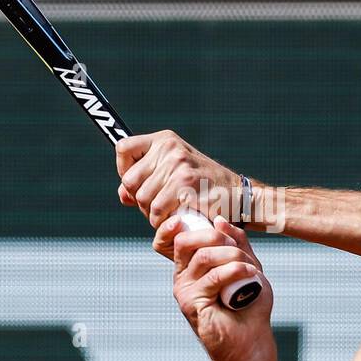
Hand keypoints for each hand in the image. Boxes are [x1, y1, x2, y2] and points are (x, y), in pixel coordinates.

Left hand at [116, 130, 241, 239]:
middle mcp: (170, 148)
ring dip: (150, 213)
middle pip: (129, 180)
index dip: (124, 170)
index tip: (137, 184)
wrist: (237, 196)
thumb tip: (123, 194)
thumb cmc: (204, 186)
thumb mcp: (173, 174)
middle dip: (139, 199)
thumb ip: (145, 180)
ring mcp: (178, 166)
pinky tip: (174, 218)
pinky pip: (157, 210)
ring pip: (142, 198)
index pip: (123, 148)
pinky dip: (161, 220)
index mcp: (165, 140)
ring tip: (167, 213)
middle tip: (156, 206)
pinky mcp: (186, 186)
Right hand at [169, 214, 273, 360]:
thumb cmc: (250, 305)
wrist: (251, 342)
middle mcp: (182, 276)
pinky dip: (236, 271)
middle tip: (238, 249)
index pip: (177, 236)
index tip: (210, 221)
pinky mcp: (191, 304)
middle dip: (217, 237)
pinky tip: (249, 275)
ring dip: (233, 256)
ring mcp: (184, 290)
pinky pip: (213, 277)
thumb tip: (219, 220)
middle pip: (188, 240)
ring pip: (205, 256)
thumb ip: (237, 243)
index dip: (183, 224)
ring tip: (250, 269)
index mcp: (191, 266)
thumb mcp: (248, 265)